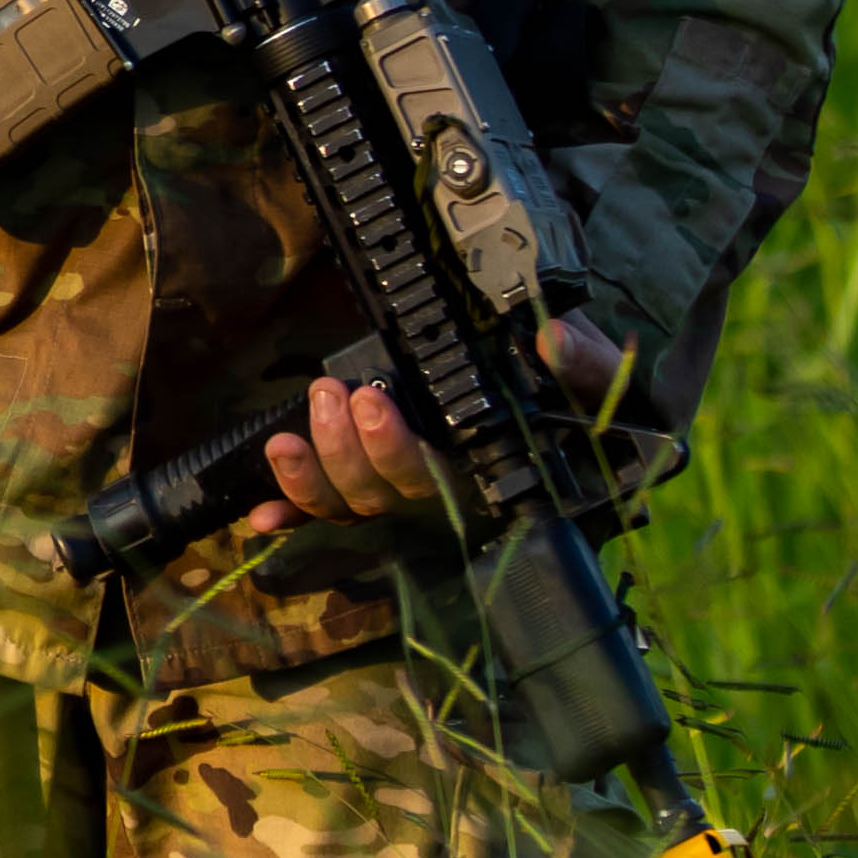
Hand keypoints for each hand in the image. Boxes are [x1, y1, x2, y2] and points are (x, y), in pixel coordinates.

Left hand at [240, 314, 630, 535]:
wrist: (583, 411)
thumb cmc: (584, 394)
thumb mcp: (597, 376)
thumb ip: (584, 364)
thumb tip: (555, 340)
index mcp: (490, 470)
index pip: (439, 477)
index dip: (392, 450)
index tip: (370, 400)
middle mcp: (444, 493)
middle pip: (383, 493)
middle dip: (348, 449)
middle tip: (335, 394)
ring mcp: (407, 494)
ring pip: (351, 506)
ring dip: (310, 476)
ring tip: (288, 435)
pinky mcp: (380, 485)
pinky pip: (334, 512)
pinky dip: (295, 511)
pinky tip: (260, 517)